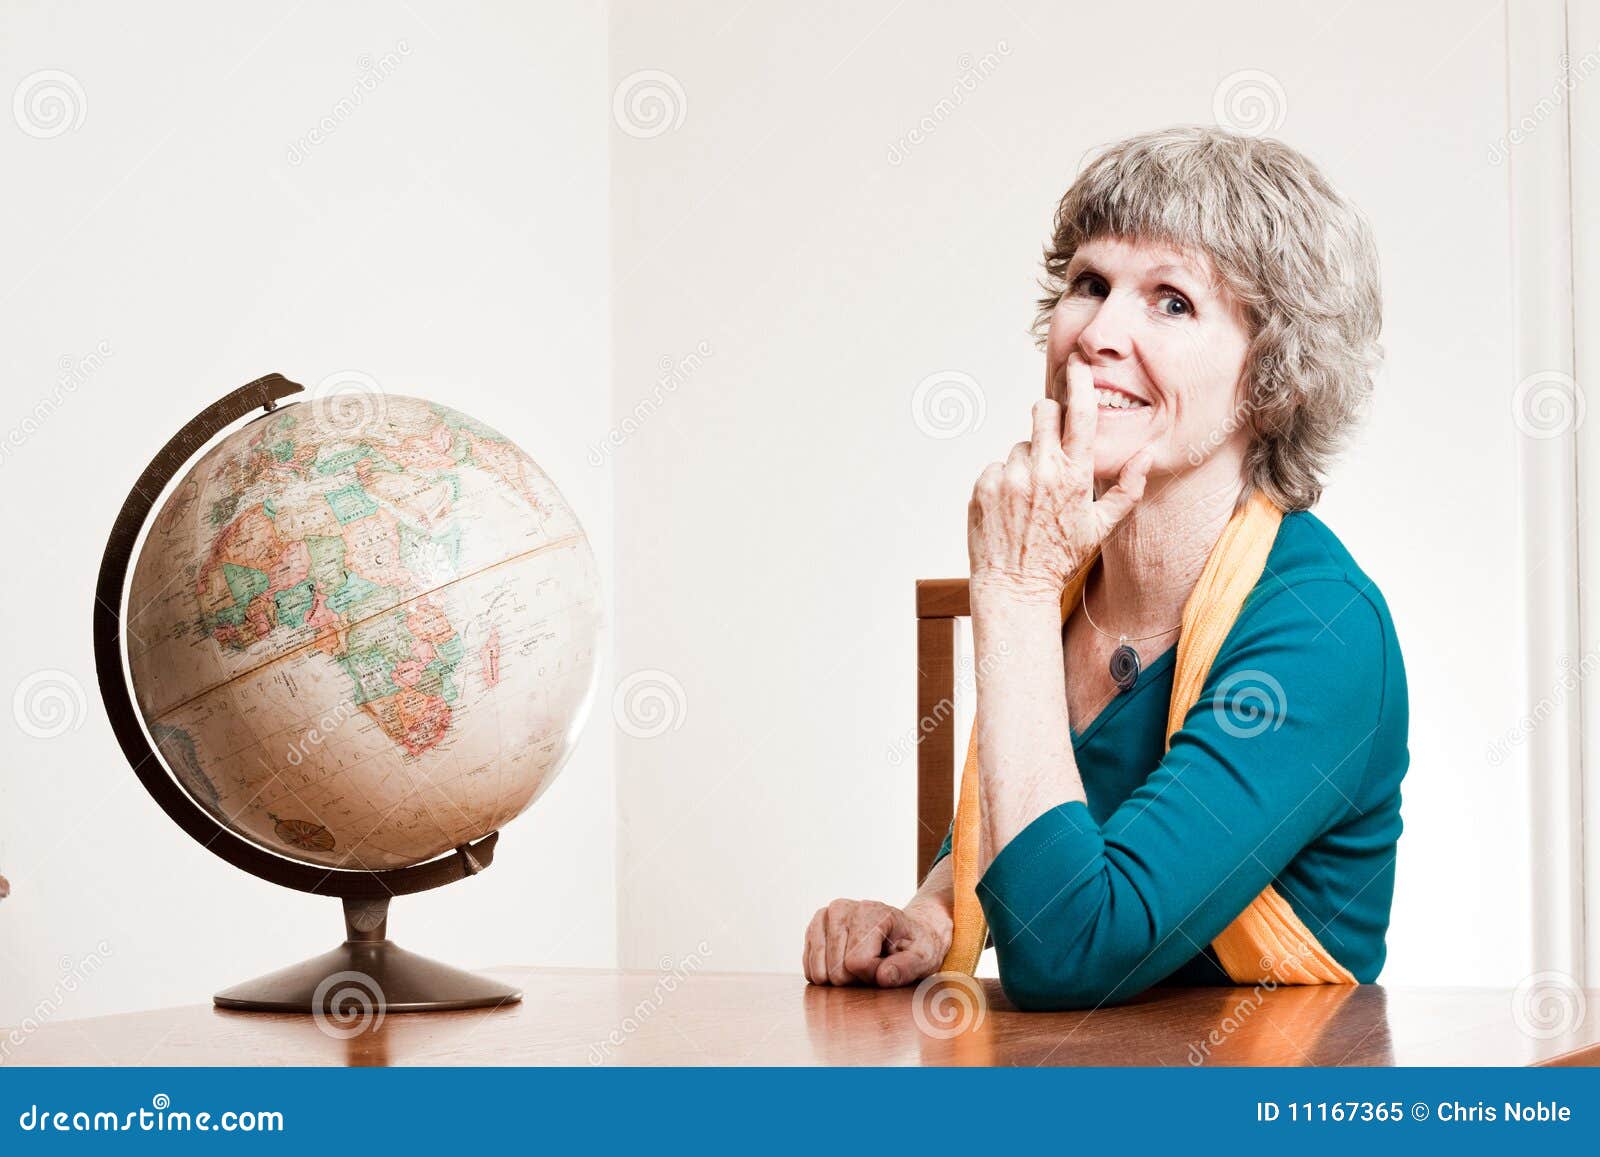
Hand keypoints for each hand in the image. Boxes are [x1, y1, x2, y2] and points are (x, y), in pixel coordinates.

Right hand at [802, 897, 951, 986]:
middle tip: (874, 965)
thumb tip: (883, 976)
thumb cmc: (914, 945)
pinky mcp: (814, 926)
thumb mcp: (923, 958)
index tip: (887, 965)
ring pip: (819, 970)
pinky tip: (842, 965)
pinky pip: (808, 966)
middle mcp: (843, 908)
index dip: (873, 975)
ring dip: (840, 977)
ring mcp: (825, 915)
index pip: (857, 963)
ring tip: (859, 964)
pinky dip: (825, 974)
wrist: (904, 931)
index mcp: (871, 911)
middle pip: (836, 969)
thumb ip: (907, 968)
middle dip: (856, 978)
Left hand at [967, 352, 1153, 601]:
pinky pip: (996, 467)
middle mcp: (1042, 470)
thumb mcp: (1101, 527)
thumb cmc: (1061, 558)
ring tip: (1029, 498)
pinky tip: (1010, 508)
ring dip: (1026, 462)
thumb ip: (1127, 489)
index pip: (1080, 414)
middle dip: (1048, 417)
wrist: (1015, 586)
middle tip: (1050, 443)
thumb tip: (1145, 454)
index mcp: (1074, 476)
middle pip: (1043, 411)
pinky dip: (1003, 480)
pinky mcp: (984, 485)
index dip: (1080, 383)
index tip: (1078, 364)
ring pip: (1020, 445)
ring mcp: (1010, 477)